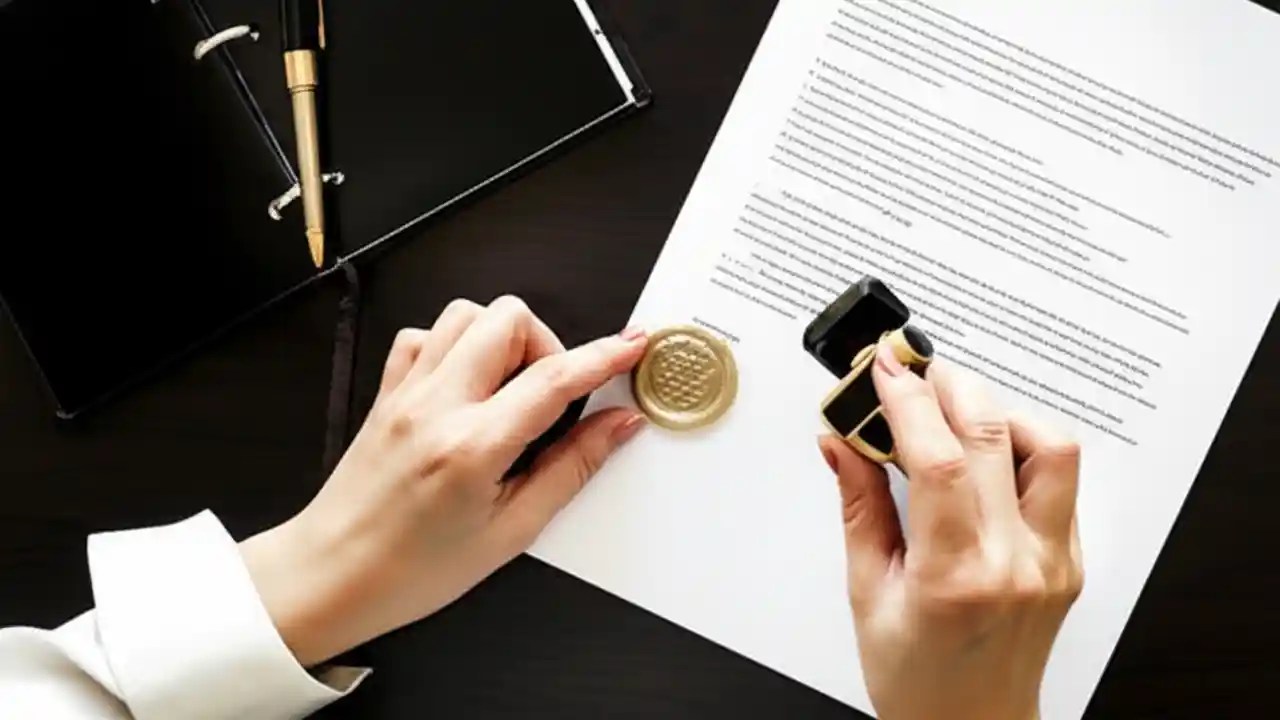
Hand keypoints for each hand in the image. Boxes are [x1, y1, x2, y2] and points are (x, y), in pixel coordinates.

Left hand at [241, 297, 648, 666]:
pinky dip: (457, 346)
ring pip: (466, 313)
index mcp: (472, 447)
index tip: (633, 344)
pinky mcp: (387, 392)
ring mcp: (406, 393)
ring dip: (503, 339)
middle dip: (547, 344)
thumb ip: (571, 469)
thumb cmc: (414, 570)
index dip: (605, 356)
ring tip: (512, 390)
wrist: (331, 576)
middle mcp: (436, 406)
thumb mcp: (511, 532)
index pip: (554, 379)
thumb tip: (617, 426)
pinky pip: (425, 336)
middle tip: (555, 394)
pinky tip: (469, 387)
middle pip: (508, 318)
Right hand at [818, 342, 1083, 719]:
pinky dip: (1022, 448)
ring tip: (955, 413)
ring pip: (1052, 446)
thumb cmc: (919, 680)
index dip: (906, 398)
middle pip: (995, 435)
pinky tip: (985, 454)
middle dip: (948, 384)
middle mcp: (1016, 563)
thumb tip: (840, 443)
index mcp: (956, 576)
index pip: (937, 457)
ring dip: (1000, 412)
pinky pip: (1062, 480)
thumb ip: (859, 506)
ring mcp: (1053, 560)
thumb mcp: (868, 592)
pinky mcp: (1071, 559)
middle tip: (911, 371)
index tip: (883, 369)